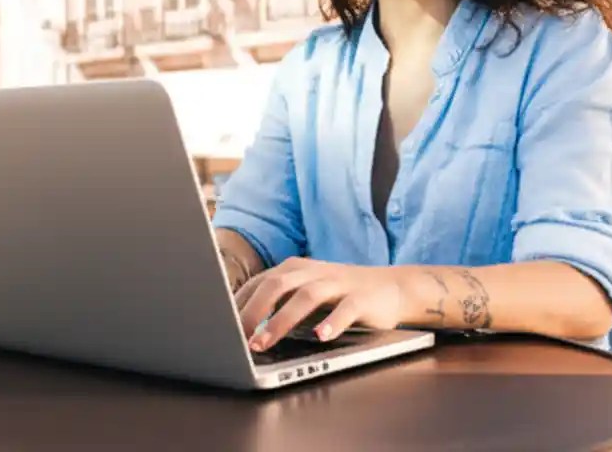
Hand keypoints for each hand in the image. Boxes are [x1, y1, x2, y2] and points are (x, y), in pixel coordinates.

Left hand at [234, 257, 404, 351]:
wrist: (392, 287)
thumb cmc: (339, 295)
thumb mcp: (304, 293)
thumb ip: (277, 302)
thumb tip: (238, 326)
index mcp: (294, 269)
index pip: (258, 283)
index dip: (237, 305)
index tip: (219, 327)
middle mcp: (313, 272)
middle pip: (276, 285)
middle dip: (253, 312)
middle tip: (237, 338)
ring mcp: (338, 283)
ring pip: (306, 297)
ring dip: (281, 321)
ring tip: (265, 342)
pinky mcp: (362, 298)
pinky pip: (345, 309)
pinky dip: (331, 323)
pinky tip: (319, 337)